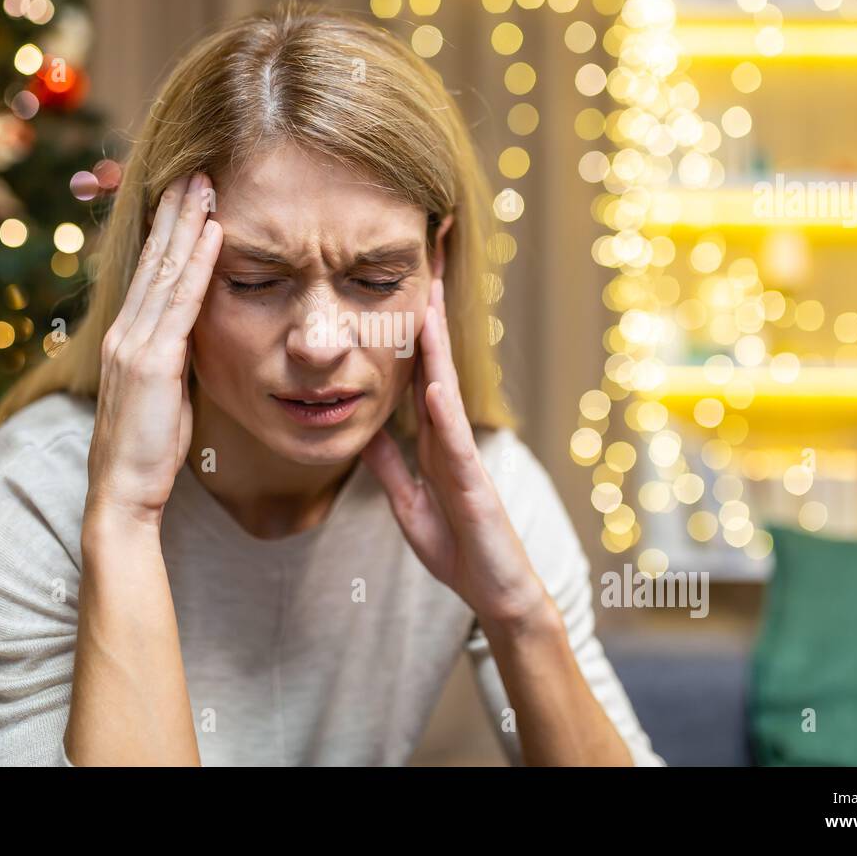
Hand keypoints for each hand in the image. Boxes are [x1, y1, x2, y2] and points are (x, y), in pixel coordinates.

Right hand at [85, 172, 221, 528]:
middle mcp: (127, 332)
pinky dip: (198, 263)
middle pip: (155, 259)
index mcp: (130, 339)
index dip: (169, 230)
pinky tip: (215, 232)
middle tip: (197, 168)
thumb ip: (178, 358)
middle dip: (176, 211)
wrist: (122, 495)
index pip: (152, 273)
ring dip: (188, 223)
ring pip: (166, 270)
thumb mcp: (168, 393)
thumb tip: (199, 335)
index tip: (187, 194)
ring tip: (206, 182)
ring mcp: (136, 344)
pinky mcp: (151, 362)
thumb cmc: (149, 451)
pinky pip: (180, 302)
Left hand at [361, 278, 545, 625]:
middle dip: (429, 316)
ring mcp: (464, 457)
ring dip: (437, 348)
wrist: (494, 593)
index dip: (406, 333)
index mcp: (432, 441)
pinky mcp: (473, 483)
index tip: (397, 288)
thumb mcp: (407, 503)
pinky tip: (434, 384)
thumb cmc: (458, 548)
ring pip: (446, 392)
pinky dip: (444, 412)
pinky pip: (454, 443)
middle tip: (426, 264)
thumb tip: (362, 432)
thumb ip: (389, 466)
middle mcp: (450, 438)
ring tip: (427, 302)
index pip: (416, 375)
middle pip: (435, 366)